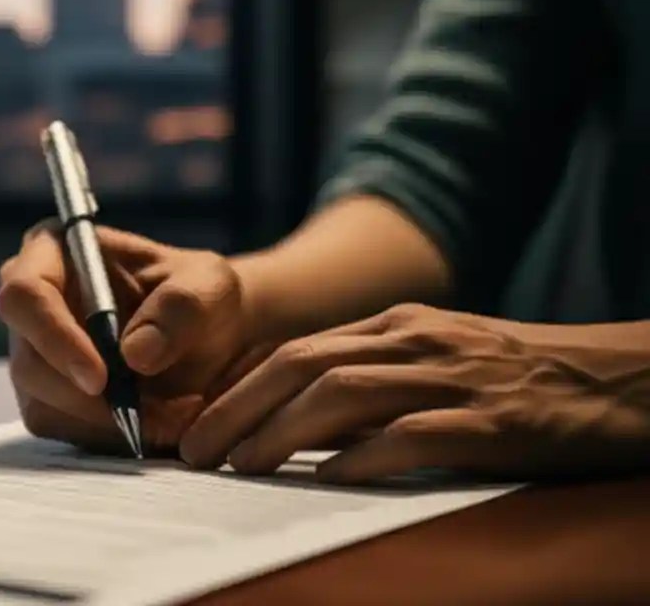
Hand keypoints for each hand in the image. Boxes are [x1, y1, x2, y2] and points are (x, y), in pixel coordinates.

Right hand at [0, 222, 258, 454]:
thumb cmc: (201, 298)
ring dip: (108, 422)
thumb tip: (134, 355)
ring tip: (173, 415)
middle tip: (152, 415)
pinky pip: (63, 431)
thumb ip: (182, 307)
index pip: (24, 294)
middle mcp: (31, 305)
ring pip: (43, 406)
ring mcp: (33, 356)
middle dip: (87, 399)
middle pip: (28, 362)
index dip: (54, 338)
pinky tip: (156, 422)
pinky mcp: (46, 399)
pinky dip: (111, 436)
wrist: (210, 340)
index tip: (101, 379)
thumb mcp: (211, 287)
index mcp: (53, 252)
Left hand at [180, 303, 649, 482]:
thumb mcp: (437, 356)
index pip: (297, 350)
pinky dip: (364, 455)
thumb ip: (376, 375)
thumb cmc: (517, 377)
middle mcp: (414, 341)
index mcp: (397, 326)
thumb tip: (300, 421)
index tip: (200, 424)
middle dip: (238, 408)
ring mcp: (451, 378)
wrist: (617, 379)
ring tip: (241, 466)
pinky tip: (328, 478)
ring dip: (280, 431)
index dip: (239, 387)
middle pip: (303, 366)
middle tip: (197, 450)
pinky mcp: (490, 423)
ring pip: (343, 394)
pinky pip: (413, 435)